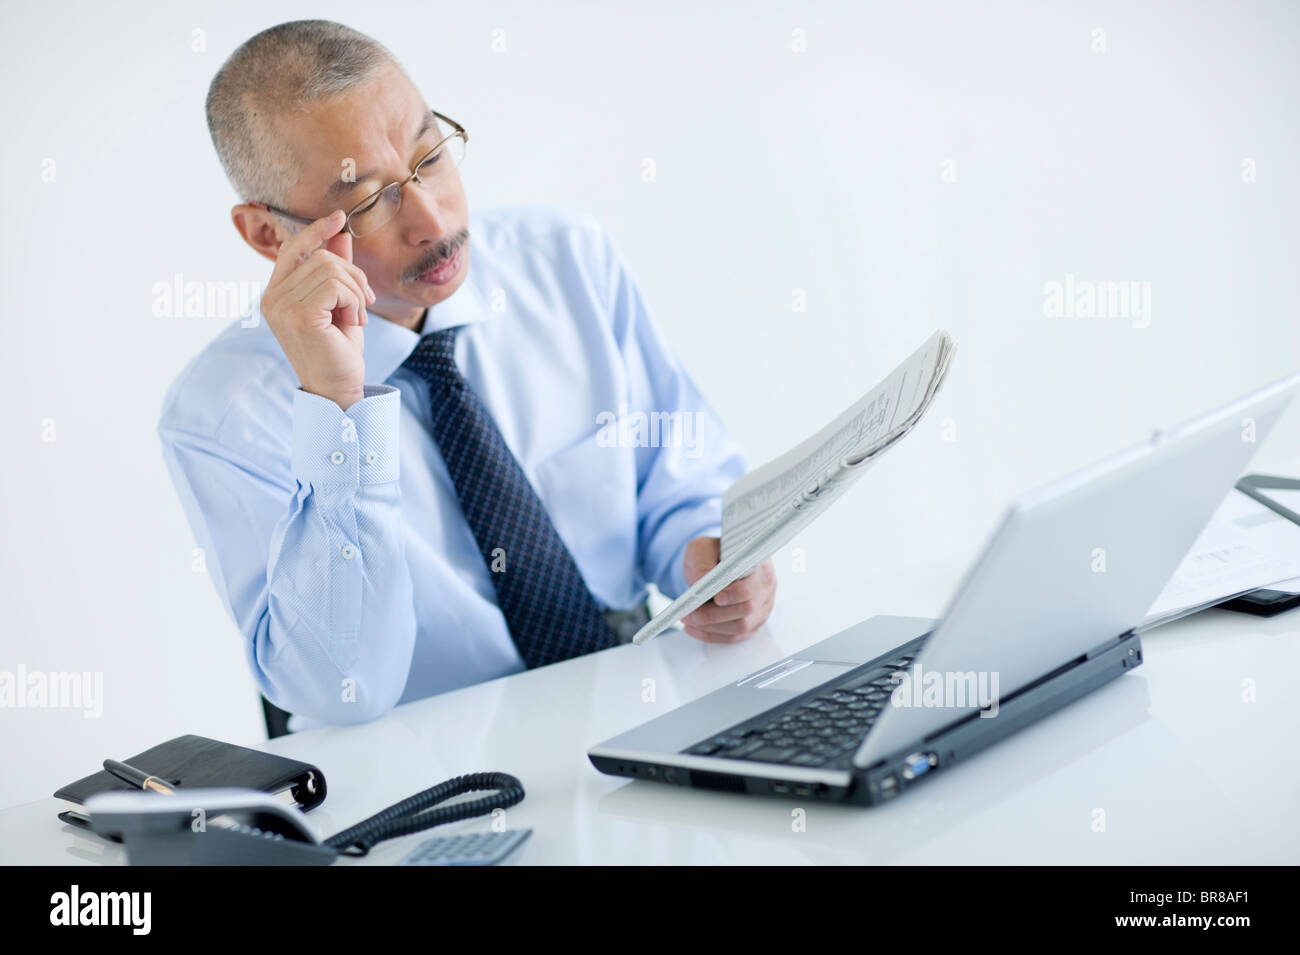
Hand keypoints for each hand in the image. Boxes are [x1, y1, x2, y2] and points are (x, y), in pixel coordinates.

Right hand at [258, 209, 376, 409]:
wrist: (339, 388)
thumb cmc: (338, 349)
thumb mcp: (340, 303)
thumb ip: (337, 270)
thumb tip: (340, 233)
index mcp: (276, 293)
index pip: (294, 249)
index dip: (316, 231)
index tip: (339, 218)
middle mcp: (271, 297)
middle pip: (321, 257)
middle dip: (353, 276)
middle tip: (364, 304)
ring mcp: (281, 306)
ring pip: (330, 269)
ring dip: (356, 291)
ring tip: (356, 316)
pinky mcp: (298, 316)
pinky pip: (335, 286)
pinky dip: (353, 300)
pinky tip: (354, 321)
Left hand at [679, 536, 776, 642]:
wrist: (714, 562)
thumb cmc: (711, 553)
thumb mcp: (702, 550)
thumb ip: (703, 565)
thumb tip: (701, 584)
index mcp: (760, 564)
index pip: (754, 583)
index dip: (736, 593)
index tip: (716, 597)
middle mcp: (766, 588)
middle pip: (747, 609)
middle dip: (714, 614)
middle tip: (689, 614)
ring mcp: (762, 608)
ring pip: (741, 626)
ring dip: (711, 627)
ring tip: (688, 620)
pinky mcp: (753, 623)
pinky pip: (735, 636)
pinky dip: (712, 635)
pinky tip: (694, 629)